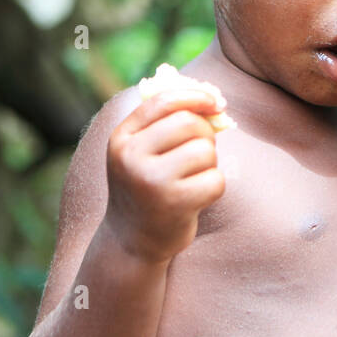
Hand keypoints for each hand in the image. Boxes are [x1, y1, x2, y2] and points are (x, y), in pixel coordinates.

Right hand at [102, 89, 226, 263]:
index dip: (195, 96)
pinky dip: (213, 187)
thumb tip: (213, 99)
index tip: (215, 102)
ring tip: (191, 178)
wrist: (131, 241)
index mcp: (121, 138)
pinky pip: (216, 180)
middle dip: (205, 134)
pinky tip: (195, 199)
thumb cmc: (147, 186)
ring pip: (206, 151)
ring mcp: (151, 181)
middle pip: (189, 123)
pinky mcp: (174, 204)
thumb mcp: (143, 151)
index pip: (163, 101)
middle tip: (199, 153)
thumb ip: (168, 121)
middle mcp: (131, 157)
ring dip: (209, 164)